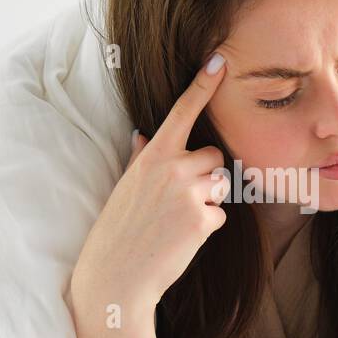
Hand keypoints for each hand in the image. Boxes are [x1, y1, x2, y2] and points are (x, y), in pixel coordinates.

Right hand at [70, 53, 228, 310]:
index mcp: (151, 156)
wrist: (115, 277)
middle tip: (181, 200)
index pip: (181, 113)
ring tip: (178, 222)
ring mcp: (188, 194)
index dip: (203, 85)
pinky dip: (207, 227)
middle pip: (215, 156)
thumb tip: (142, 136)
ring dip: (209, 201)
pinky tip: (182, 239)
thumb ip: (140, 160)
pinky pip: (220, 214)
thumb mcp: (125, 188)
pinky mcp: (203, 220)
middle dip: (207, 174)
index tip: (220, 60)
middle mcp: (171, 169)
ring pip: (221, 185)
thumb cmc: (118, 232)